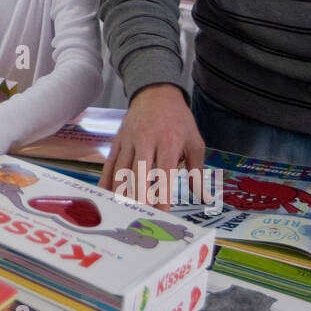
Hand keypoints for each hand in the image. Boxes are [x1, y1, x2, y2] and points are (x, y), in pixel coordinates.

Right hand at [98, 83, 205, 210]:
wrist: (155, 94)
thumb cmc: (178, 120)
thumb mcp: (194, 141)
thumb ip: (197, 170)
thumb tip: (204, 197)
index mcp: (169, 141)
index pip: (164, 172)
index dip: (162, 194)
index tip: (162, 213)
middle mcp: (146, 141)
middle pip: (139, 173)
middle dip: (139, 196)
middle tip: (140, 216)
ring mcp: (129, 141)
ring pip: (121, 170)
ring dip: (122, 192)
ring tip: (123, 211)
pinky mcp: (117, 141)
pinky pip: (109, 163)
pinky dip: (106, 181)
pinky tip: (106, 196)